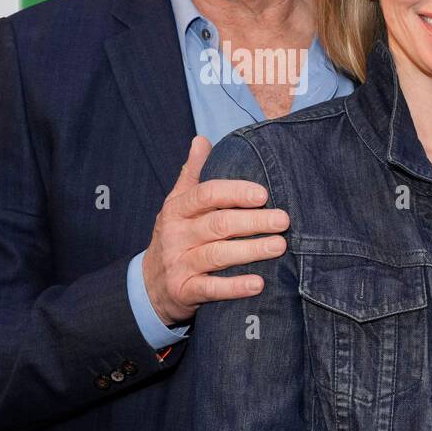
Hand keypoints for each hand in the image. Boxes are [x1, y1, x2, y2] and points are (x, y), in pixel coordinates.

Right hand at [141, 136, 289, 325]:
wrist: (148, 285)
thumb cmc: (175, 237)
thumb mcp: (177, 204)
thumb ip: (192, 173)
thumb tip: (201, 139)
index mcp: (177, 209)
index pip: (206, 194)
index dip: (235, 192)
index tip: (264, 194)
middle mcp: (176, 234)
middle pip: (217, 224)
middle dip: (253, 222)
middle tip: (283, 220)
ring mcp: (178, 263)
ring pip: (217, 255)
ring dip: (250, 250)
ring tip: (279, 246)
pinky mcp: (183, 291)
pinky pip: (211, 289)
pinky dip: (234, 287)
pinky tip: (259, 284)